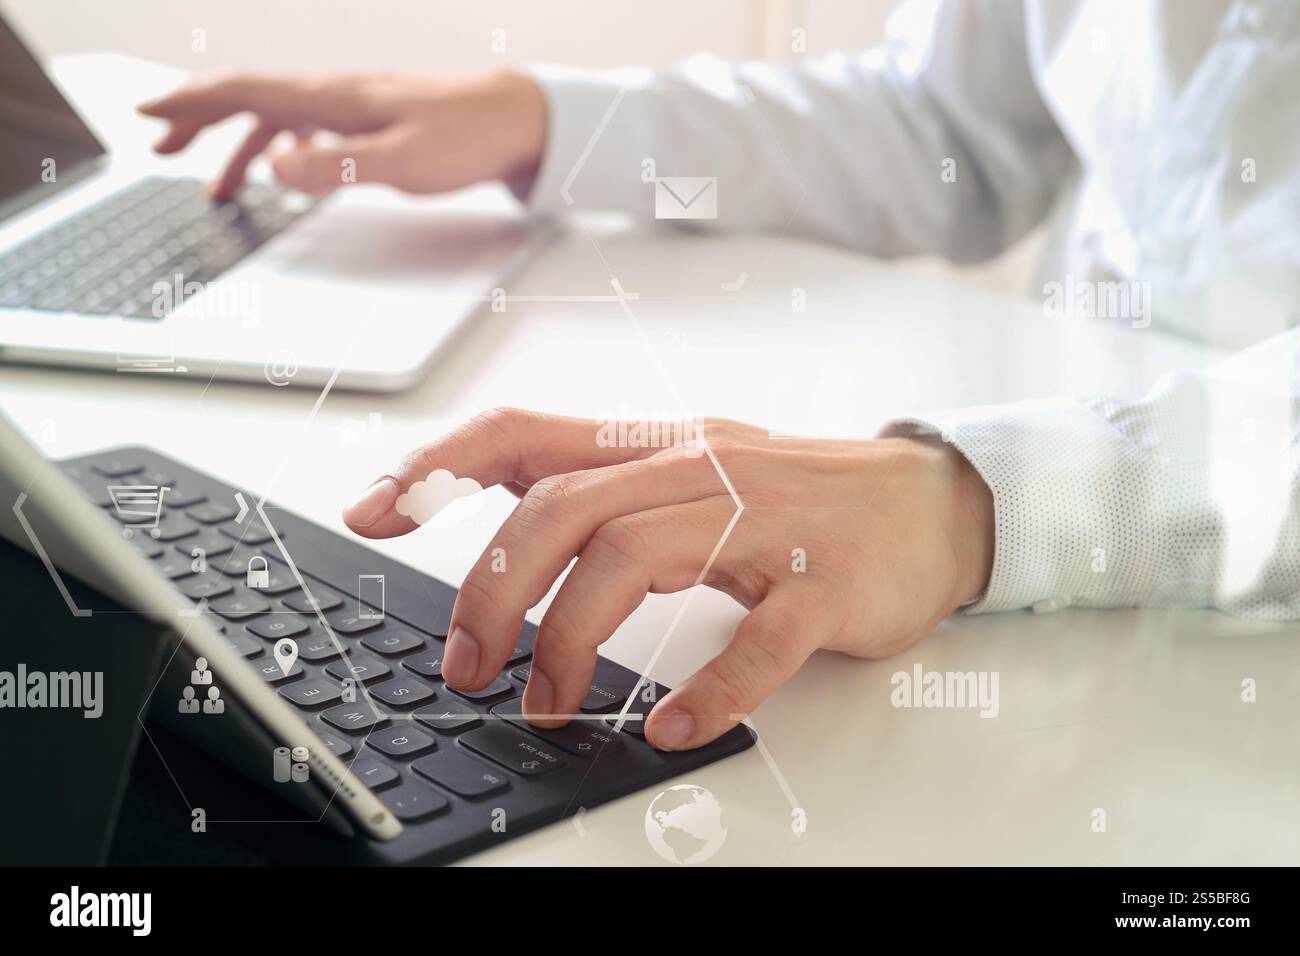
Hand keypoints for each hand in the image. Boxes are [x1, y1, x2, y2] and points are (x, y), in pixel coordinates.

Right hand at [138, 70, 546, 200]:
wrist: (521, 118)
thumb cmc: (470, 136)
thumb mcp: (404, 162)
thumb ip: (337, 167)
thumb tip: (277, 167)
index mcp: (334, 98)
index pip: (245, 91)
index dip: (191, 102)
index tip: (147, 113)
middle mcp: (337, 95)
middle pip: (250, 99)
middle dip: (198, 120)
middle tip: (161, 146)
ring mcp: (355, 106)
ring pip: (278, 117)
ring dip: (238, 146)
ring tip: (216, 187)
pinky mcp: (374, 121)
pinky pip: (310, 128)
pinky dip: (282, 148)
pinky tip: (283, 170)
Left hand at [342, 408, 994, 750]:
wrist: (930, 500)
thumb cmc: (796, 495)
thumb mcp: (691, 473)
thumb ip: (608, 493)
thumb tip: (508, 531)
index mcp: (656, 445)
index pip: (526, 431)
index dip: (440, 463)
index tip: (375, 509)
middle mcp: (698, 470)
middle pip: (562, 507)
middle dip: (491, 589)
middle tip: (467, 666)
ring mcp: (763, 522)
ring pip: (635, 559)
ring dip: (571, 641)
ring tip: (549, 705)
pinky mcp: (823, 582)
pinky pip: (756, 638)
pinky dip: (706, 688)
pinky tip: (669, 726)